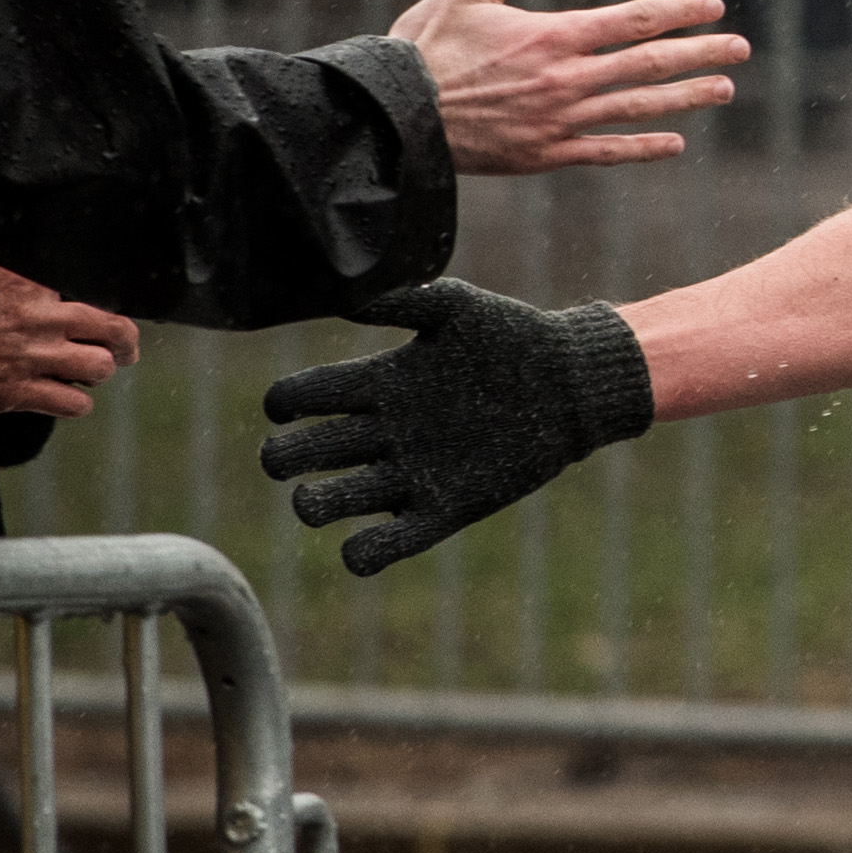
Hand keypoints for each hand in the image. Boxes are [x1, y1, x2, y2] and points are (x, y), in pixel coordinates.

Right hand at [0, 258, 139, 419]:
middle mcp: (41, 320)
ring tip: (90, 374)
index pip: (84, 294)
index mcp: (29, 285)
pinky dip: (74, 403)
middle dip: (123, 341)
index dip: (91, 308)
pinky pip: (72, 404)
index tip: (92, 316)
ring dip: (97, 373)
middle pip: (111, 328)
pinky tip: (66, 398)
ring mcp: (33, 358)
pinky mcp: (18, 393)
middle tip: (125, 349)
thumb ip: (3, 276)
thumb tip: (15, 279)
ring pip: (99, 368)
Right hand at [259, 279, 653, 574]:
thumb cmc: (513, 337)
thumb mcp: (456, 307)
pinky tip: (357, 552)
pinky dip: (366, 554)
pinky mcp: (444, 509)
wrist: (570, 384)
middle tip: (285, 458)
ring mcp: (412, 473)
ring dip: (316, 505)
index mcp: (380, 382)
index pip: (310, 396)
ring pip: (341, 499)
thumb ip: (401, 298)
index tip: (281, 407)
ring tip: (311, 502)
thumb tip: (342, 301)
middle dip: (285, 458)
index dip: (285, 403)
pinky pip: (393, 542)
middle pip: (311, 450)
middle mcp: (387, 432)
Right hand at [390, 0, 749, 173]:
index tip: (715, 7)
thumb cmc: (425, 46)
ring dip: (686, 98)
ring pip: (638, 107)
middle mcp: (567, 79)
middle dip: (701, 53)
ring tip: (724, 89)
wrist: (393, 118)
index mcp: (553, 35)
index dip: (681, 12)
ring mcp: (560, 121)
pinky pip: (606, 152)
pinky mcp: (545, 155)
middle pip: (650, 63)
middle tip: (741, 48)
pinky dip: (643, 148)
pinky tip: (675, 143)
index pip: (635, 20)